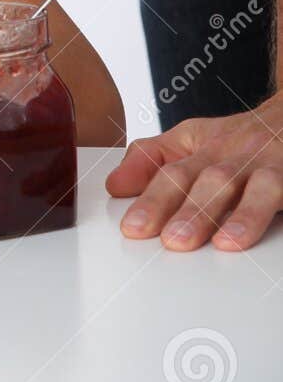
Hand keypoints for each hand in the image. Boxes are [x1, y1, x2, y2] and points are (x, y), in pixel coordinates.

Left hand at [106, 92, 282, 249]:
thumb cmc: (241, 137)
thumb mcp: (193, 138)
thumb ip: (152, 159)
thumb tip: (114, 185)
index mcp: (204, 145)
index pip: (172, 170)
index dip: (152, 199)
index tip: (133, 228)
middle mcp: (236, 152)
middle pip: (210, 179)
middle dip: (190, 210)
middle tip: (171, 241)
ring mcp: (270, 165)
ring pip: (254, 186)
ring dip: (239, 215)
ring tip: (221, 244)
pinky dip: (270, 214)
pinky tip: (264, 233)